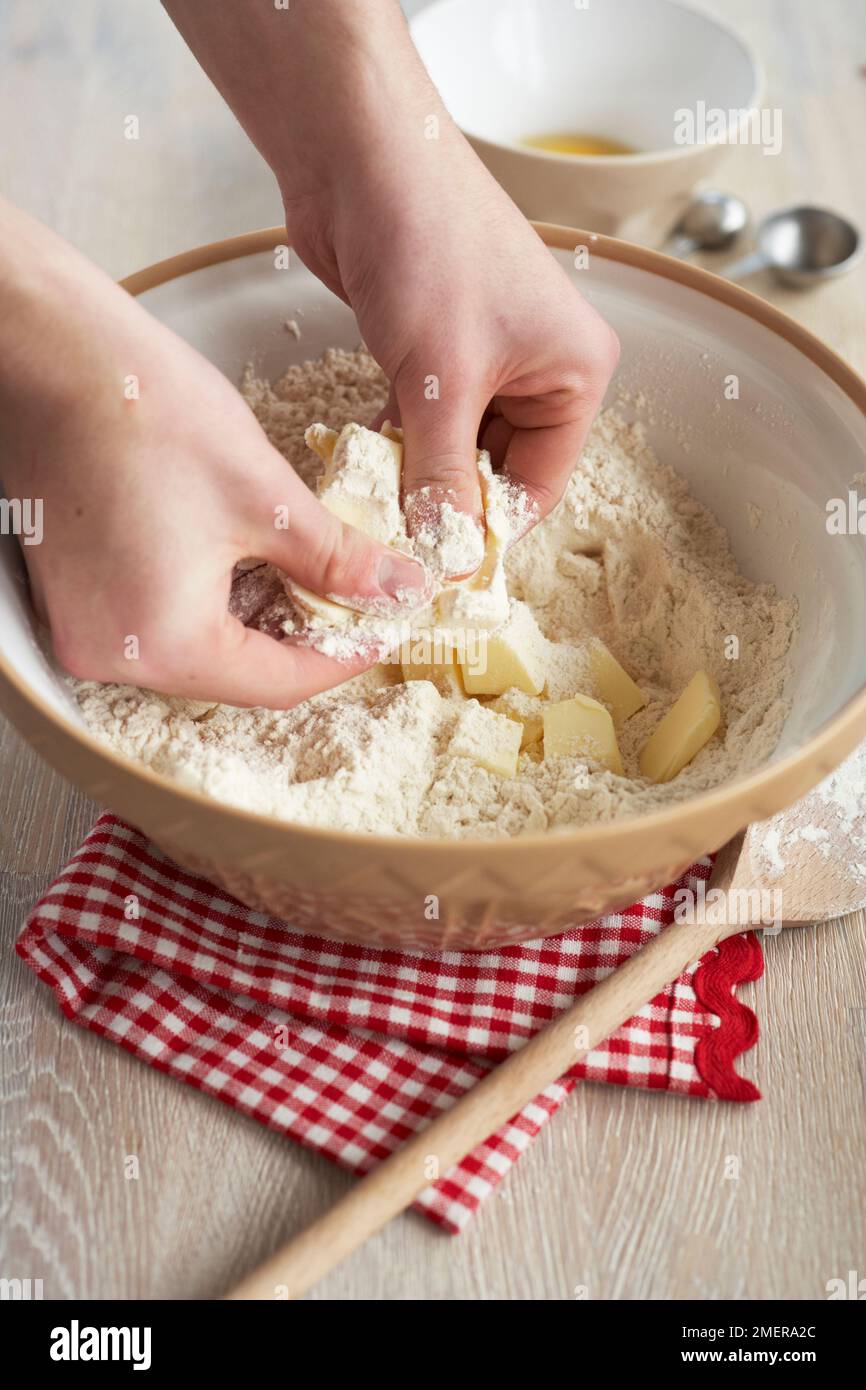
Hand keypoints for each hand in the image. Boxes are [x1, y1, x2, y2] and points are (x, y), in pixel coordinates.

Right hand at [0, 203, 426, 707]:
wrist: (48, 351)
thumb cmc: (141, 411)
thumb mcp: (264, 495)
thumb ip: (337, 559)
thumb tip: (398, 589)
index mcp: (161, 643)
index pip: (277, 683)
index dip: (344, 657)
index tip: (385, 626)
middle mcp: (110, 653)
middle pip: (233, 673)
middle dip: (303, 637)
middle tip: (357, 599)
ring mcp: (82, 626)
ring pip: (197, 648)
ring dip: (258, 618)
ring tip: (311, 574)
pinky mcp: (72, 594)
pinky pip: (158, 621)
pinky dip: (209, 602)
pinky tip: (248, 562)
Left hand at [164, 0, 619, 567]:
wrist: (361, 156)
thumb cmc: (426, 249)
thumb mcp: (440, 381)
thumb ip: (442, 475)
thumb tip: (442, 554)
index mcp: (575, 371)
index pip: (541, 483)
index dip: (490, 530)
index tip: (440, 569)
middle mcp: (539, 366)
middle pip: (496, 468)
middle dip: (446, 502)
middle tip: (397, 543)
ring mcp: (485, 355)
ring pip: (453, 446)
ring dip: (414, 475)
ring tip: (373, 508)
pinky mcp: (433, 346)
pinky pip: (423, 418)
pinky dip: (395, 442)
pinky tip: (361, 465)